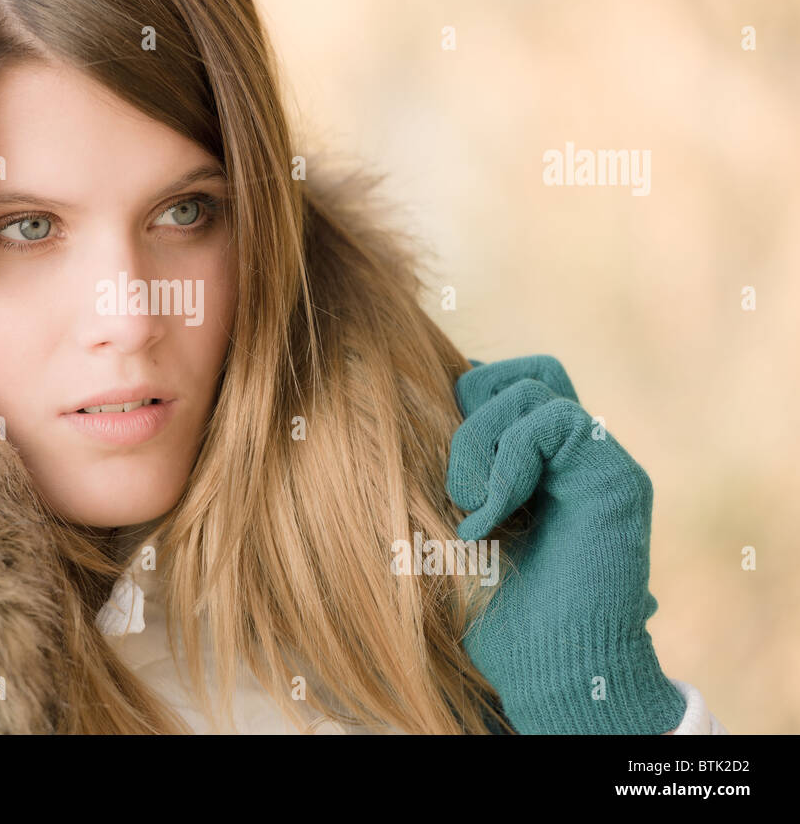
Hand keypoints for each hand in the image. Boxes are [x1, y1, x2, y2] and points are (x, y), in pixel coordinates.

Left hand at [446, 355, 685, 733]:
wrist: (541, 668)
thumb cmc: (490, 611)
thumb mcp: (450, 522)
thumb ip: (452, 467)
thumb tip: (425, 398)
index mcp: (542, 465)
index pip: (508, 385)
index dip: (466, 404)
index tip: (445, 472)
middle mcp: (576, 459)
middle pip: (525, 374)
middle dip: (472, 412)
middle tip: (457, 488)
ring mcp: (600, 465)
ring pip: (535, 389)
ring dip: (482, 442)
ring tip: (471, 507)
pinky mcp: (617, 480)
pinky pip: (558, 421)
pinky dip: (510, 459)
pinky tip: (492, 514)